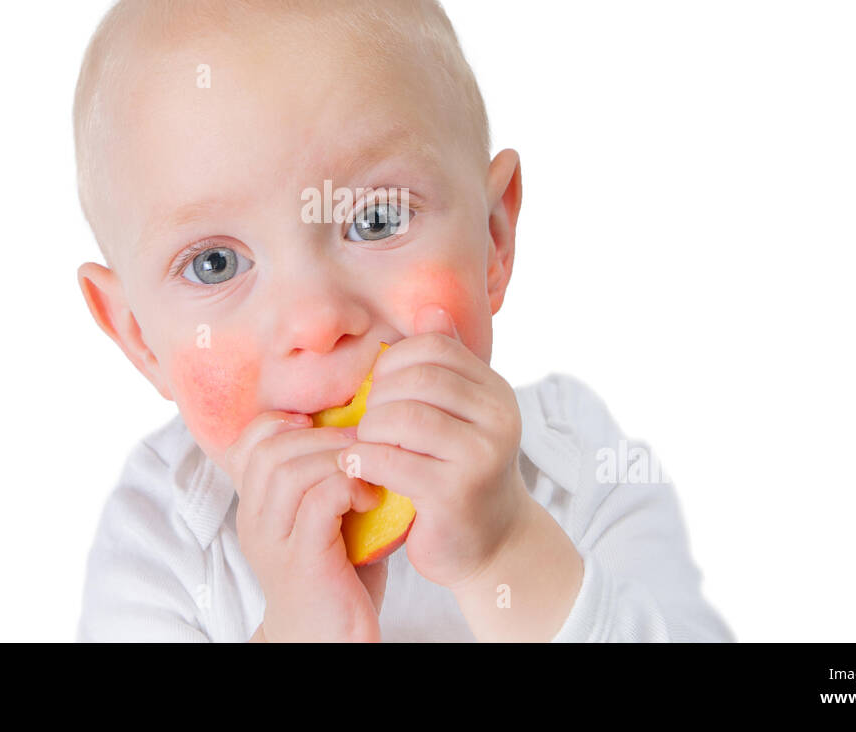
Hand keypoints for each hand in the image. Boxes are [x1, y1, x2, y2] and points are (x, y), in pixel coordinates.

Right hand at [225, 411, 389, 641]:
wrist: (332, 646)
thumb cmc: (339, 583)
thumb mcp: (327, 523)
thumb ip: (329, 482)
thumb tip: (364, 431)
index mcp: (256, 509)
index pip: (248, 444)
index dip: (284, 422)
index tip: (324, 425)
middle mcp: (255, 523)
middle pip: (268, 451)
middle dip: (319, 434)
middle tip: (360, 440)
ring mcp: (274, 543)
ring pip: (289, 470)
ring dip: (336, 458)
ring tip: (367, 466)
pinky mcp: (302, 561)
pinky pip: (318, 501)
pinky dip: (349, 487)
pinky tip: (371, 499)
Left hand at [341, 304, 531, 588]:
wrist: (489, 547)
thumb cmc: (459, 474)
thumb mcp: (456, 415)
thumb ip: (444, 366)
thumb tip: (431, 307)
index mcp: (495, 391)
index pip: (434, 347)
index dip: (393, 362)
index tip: (378, 390)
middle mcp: (498, 417)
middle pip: (415, 379)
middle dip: (377, 399)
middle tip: (368, 425)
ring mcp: (481, 455)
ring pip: (400, 417)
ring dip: (369, 431)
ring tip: (366, 447)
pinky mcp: (456, 493)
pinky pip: (391, 460)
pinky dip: (363, 461)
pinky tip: (358, 468)